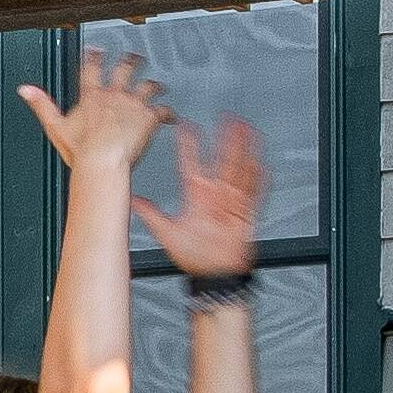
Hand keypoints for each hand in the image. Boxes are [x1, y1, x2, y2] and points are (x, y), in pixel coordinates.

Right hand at [22, 39, 171, 192]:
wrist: (104, 161)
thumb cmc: (82, 150)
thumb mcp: (55, 126)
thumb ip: (41, 104)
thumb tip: (25, 90)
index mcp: (91, 96)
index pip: (92, 67)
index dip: (95, 55)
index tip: (97, 49)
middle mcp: (114, 95)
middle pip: (125, 69)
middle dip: (131, 61)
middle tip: (135, 57)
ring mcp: (133, 105)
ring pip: (148, 86)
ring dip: (154, 85)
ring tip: (158, 85)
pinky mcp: (148, 118)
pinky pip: (163, 111)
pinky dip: (168, 113)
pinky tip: (171, 115)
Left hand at [140, 109, 267, 290]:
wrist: (214, 275)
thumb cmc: (193, 256)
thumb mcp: (167, 233)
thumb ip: (151, 215)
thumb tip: (131, 200)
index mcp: (195, 196)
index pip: (192, 164)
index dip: (190, 145)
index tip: (186, 126)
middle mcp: (215, 195)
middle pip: (221, 160)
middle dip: (225, 139)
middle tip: (227, 117)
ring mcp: (232, 203)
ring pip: (239, 171)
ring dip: (244, 151)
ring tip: (247, 131)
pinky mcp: (246, 215)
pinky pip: (254, 194)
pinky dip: (258, 179)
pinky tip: (261, 162)